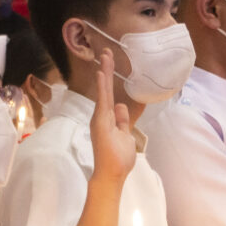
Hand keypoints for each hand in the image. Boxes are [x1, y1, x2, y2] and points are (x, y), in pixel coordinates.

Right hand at [89, 49, 136, 182]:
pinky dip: (102, 85)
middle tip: (107, 51)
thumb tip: (121, 105)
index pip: (109, 94)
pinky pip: (102, 100)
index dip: (109, 79)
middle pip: (105, 88)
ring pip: (103, 90)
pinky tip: (101, 72)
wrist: (112, 174)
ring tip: (106, 54)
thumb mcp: (125, 136)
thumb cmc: (118, 159)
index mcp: (108, 119)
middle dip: (106, 69)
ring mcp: (100, 118)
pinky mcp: (101, 121)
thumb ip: (123, 121)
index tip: (110, 63)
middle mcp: (101, 116)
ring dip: (105, 72)